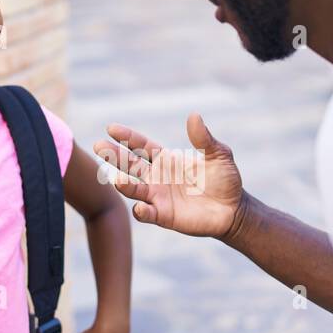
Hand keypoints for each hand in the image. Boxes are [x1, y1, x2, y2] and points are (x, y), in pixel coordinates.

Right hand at [94, 114, 247, 239]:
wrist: (233, 209)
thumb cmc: (224, 179)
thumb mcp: (218, 154)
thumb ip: (204, 138)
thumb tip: (194, 116)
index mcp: (166, 159)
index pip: (141, 146)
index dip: (127, 137)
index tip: (111, 128)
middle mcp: (156, 177)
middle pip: (130, 164)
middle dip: (114, 156)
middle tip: (99, 146)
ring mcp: (158, 197)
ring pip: (134, 189)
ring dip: (124, 185)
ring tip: (117, 179)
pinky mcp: (164, 216)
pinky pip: (148, 213)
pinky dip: (142, 211)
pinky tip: (140, 207)